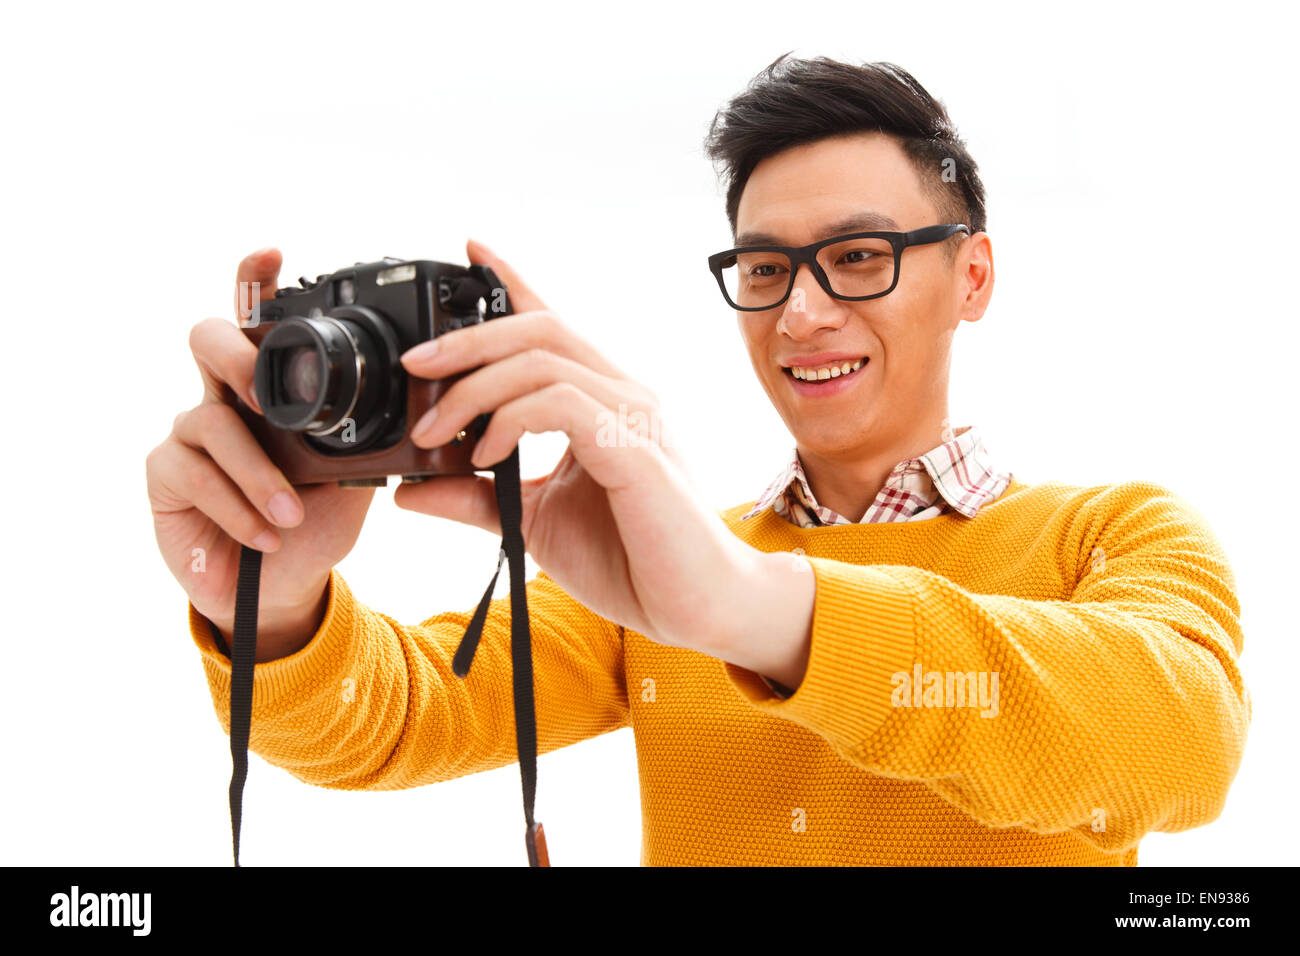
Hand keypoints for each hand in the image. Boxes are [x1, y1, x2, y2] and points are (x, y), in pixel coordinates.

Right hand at [145, 248, 374, 660]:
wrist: (285, 585)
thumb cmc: (316, 520)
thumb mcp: (353, 476)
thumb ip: (365, 438)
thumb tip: (418, 411)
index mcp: (270, 390)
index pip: (255, 323)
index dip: (254, 282)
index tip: (273, 252)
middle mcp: (223, 398)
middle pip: (206, 341)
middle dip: (236, 359)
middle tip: (264, 398)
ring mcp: (189, 434)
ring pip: (210, 424)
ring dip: (258, 477)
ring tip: (291, 516)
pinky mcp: (165, 474)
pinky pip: (196, 475)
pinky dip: (238, 508)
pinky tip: (264, 535)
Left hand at [394, 240, 815, 682]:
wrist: (694, 607)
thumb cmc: (630, 561)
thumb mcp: (533, 524)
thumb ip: (478, 499)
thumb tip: (411, 487)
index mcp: (602, 403)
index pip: (552, 325)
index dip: (510, 282)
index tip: (468, 250)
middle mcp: (621, 395)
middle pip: (540, 328)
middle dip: (468, 337)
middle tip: (414, 364)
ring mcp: (633, 416)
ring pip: (545, 358)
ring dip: (475, 387)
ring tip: (433, 433)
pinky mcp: (635, 448)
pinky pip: (563, 403)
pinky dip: (511, 419)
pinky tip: (485, 454)